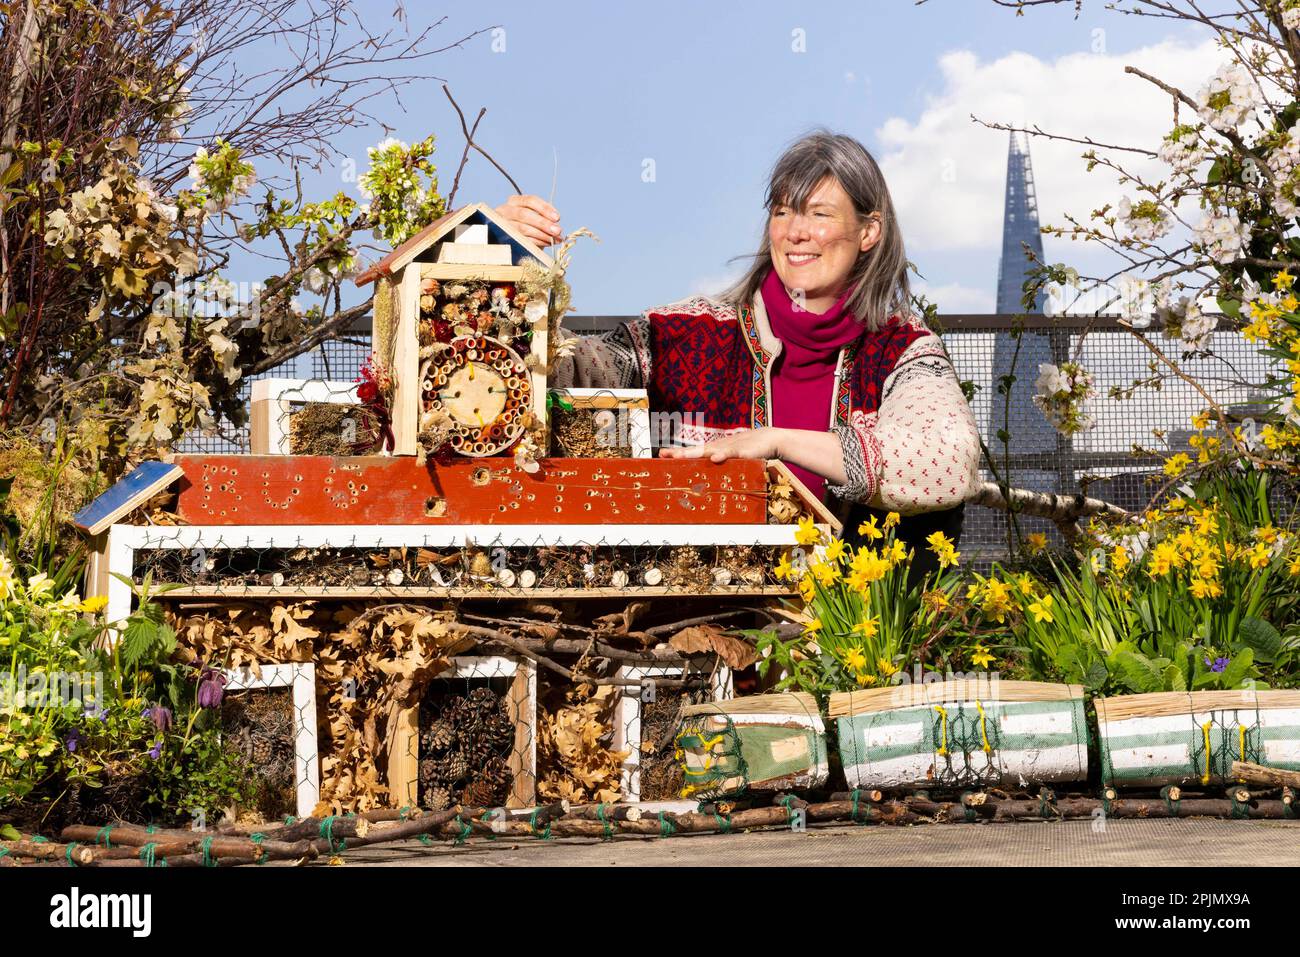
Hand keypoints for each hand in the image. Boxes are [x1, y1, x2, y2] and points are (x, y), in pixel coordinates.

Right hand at [495, 194, 561, 245]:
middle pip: (525, 214)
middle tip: (558, 230)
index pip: (530, 201)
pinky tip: (548, 243)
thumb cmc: (526, 224)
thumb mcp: (534, 216)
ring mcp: (504, 225)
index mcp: (515, 201)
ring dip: (542, 234)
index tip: (557, 218)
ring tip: (556, 239)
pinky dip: (537, 242)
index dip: (545, 208)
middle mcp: (506, 210)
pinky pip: (522, 240)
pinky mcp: (505, 238)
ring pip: (523, 228)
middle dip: (543, 223)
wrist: (510, 237)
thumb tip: (556, 225)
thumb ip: (544, 216)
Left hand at [657, 427, 780, 462]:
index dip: (678, 452)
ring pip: (709, 451)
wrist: (772, 438)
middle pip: (696, 451)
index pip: (694, 452)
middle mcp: (719, 447)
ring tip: (679, 456)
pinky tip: (714, 458)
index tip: (662, 454)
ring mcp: (730, 448)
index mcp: (716, 449)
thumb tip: (712, 464)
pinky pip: (731, 454)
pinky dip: (722, 455)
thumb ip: (723, 458)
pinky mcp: (743, 451)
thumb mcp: (733, 455)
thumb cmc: (752, 447)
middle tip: (664, 454)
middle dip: (680, 453)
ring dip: (694, 454)